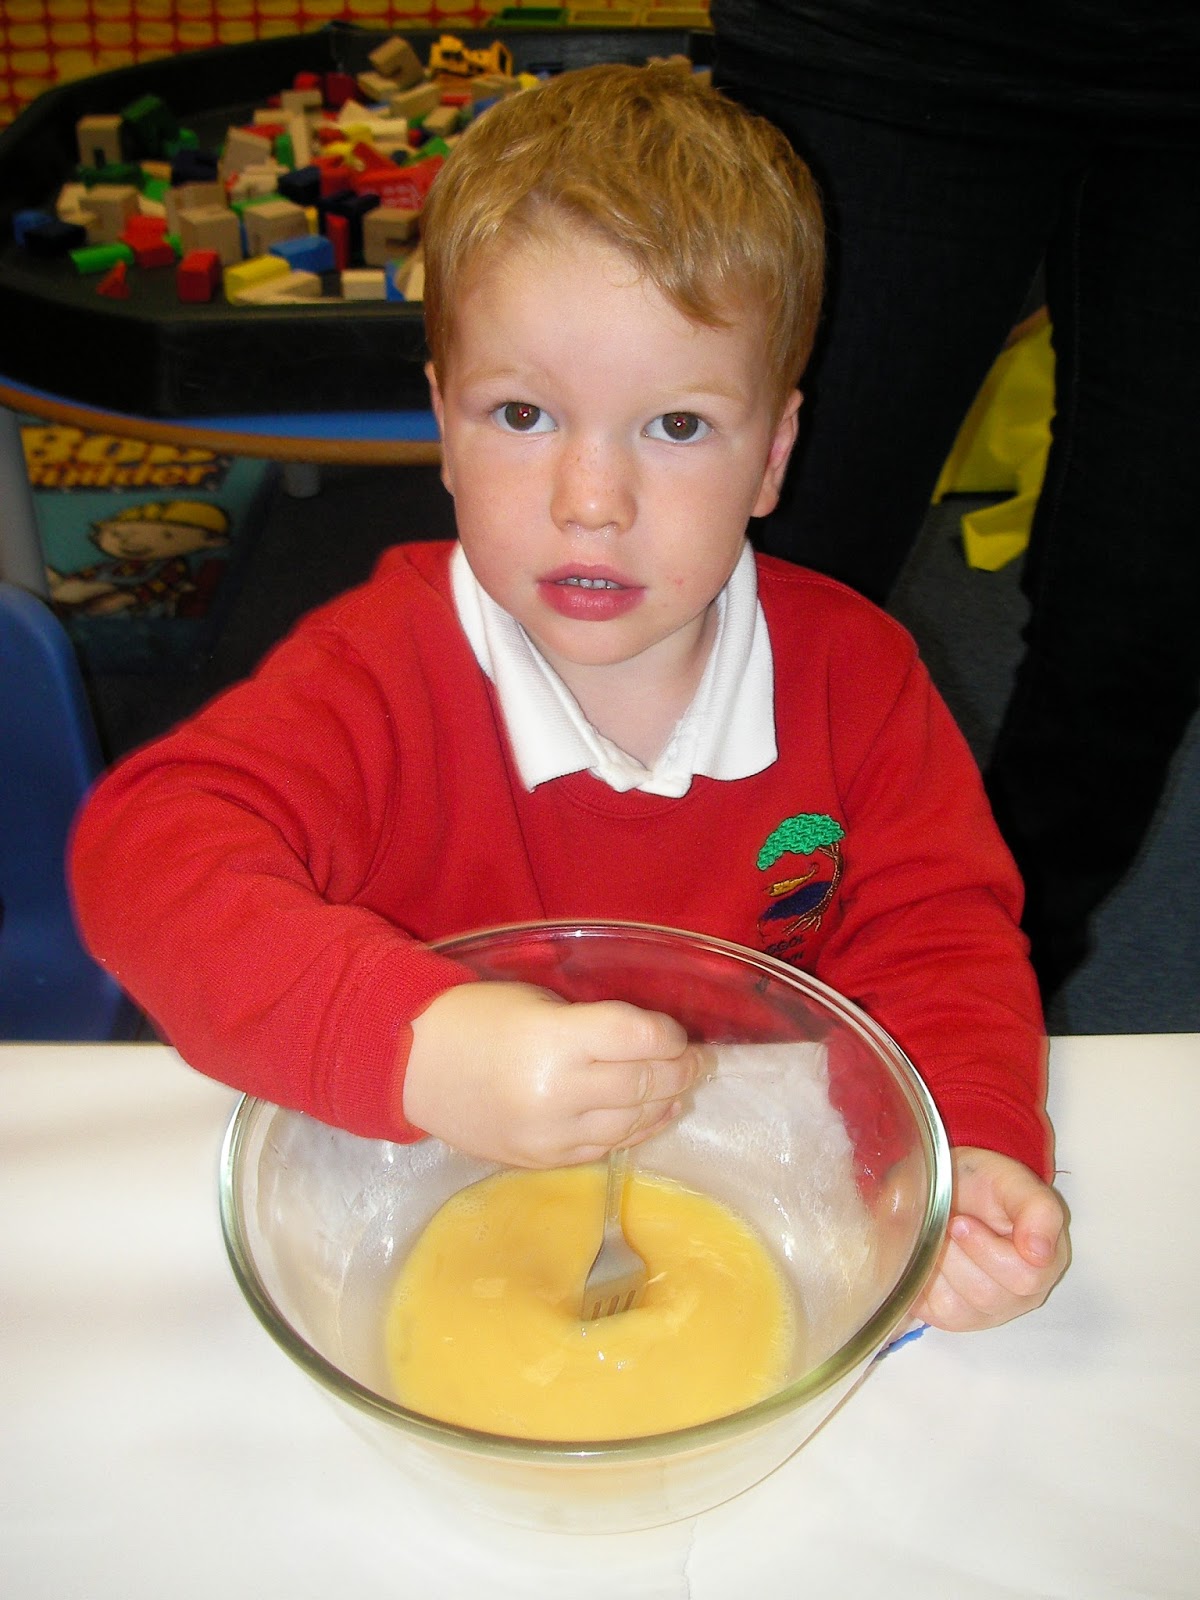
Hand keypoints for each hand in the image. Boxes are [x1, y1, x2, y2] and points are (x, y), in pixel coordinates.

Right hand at [401, 980, 707, 1166]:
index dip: (669, 1036)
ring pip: (631, 1123)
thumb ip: (591, 1024)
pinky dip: (634, 1132)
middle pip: (643, 1083)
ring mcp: (549, 1134)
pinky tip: (650, 1117)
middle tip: (698, 1061)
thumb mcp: (536, 1001)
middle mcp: (558, 1092)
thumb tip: (648, 1042)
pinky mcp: (540, 1160)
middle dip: (680, 1070)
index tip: (676, 1032)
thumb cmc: (474, 1017)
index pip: (638, 1040)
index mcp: (554, 1040)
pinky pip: (604, 1149)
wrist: (410, 1064)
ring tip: (681, 1090)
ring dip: (665, 1104)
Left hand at [912, 1146, 1069, 1332]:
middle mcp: (1023, 1295)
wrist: (952, 1186)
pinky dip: (923, 1280)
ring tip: (940, 1235)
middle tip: (946, 1222)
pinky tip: (930, 1255)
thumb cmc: (986, 1184)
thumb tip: (1039, 1253)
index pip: (1025, 1277)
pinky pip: (936, 1313)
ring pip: (959, 1306)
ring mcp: (989, 1311)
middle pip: (988, 1295)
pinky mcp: (955, 1318)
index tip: (960, 1221)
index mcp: (1046, 1262)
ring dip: (939, 1264)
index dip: (985, 1249)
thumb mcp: (1013, 1181)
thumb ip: (1037, 1210)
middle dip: (956, 1253)